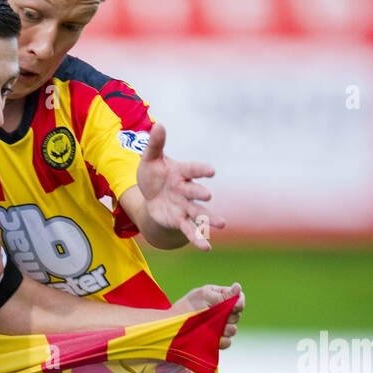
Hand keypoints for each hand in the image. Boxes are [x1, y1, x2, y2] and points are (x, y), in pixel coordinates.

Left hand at [136, 123, 226, 250]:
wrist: (149, 195)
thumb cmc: (153, 174)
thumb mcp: (149, 159)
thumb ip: (156, 144)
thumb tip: (158, 124)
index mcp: (181, 172)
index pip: (192, 169)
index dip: (201, 170)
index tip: (211, 171)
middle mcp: (186, 189)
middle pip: (194, 191)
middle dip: (200, 193)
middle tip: (208, 195)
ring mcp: (184, 206)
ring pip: (199, 212)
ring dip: (210, 218)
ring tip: (223, 224)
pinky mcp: (179, 220)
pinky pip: (189, 230)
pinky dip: (198, 238)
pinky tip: (207, 248)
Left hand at [169, 282, 243, 349]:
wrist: (171, 325)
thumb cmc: (187, 306)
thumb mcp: (204, 296)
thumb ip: (222, 296)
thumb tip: (238, 287)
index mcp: (221, 298)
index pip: (239, 299)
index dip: (239, 303)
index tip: (234, 306)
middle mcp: (223, 313)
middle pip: (237, 315)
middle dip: (230, 316)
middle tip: (217, 315)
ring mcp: (220, 327)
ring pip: (233, 330)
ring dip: (226, 329)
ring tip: (214, 327)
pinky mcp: (215, 341)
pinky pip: (227, 343)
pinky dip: (223, 341)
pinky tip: (216, 338)